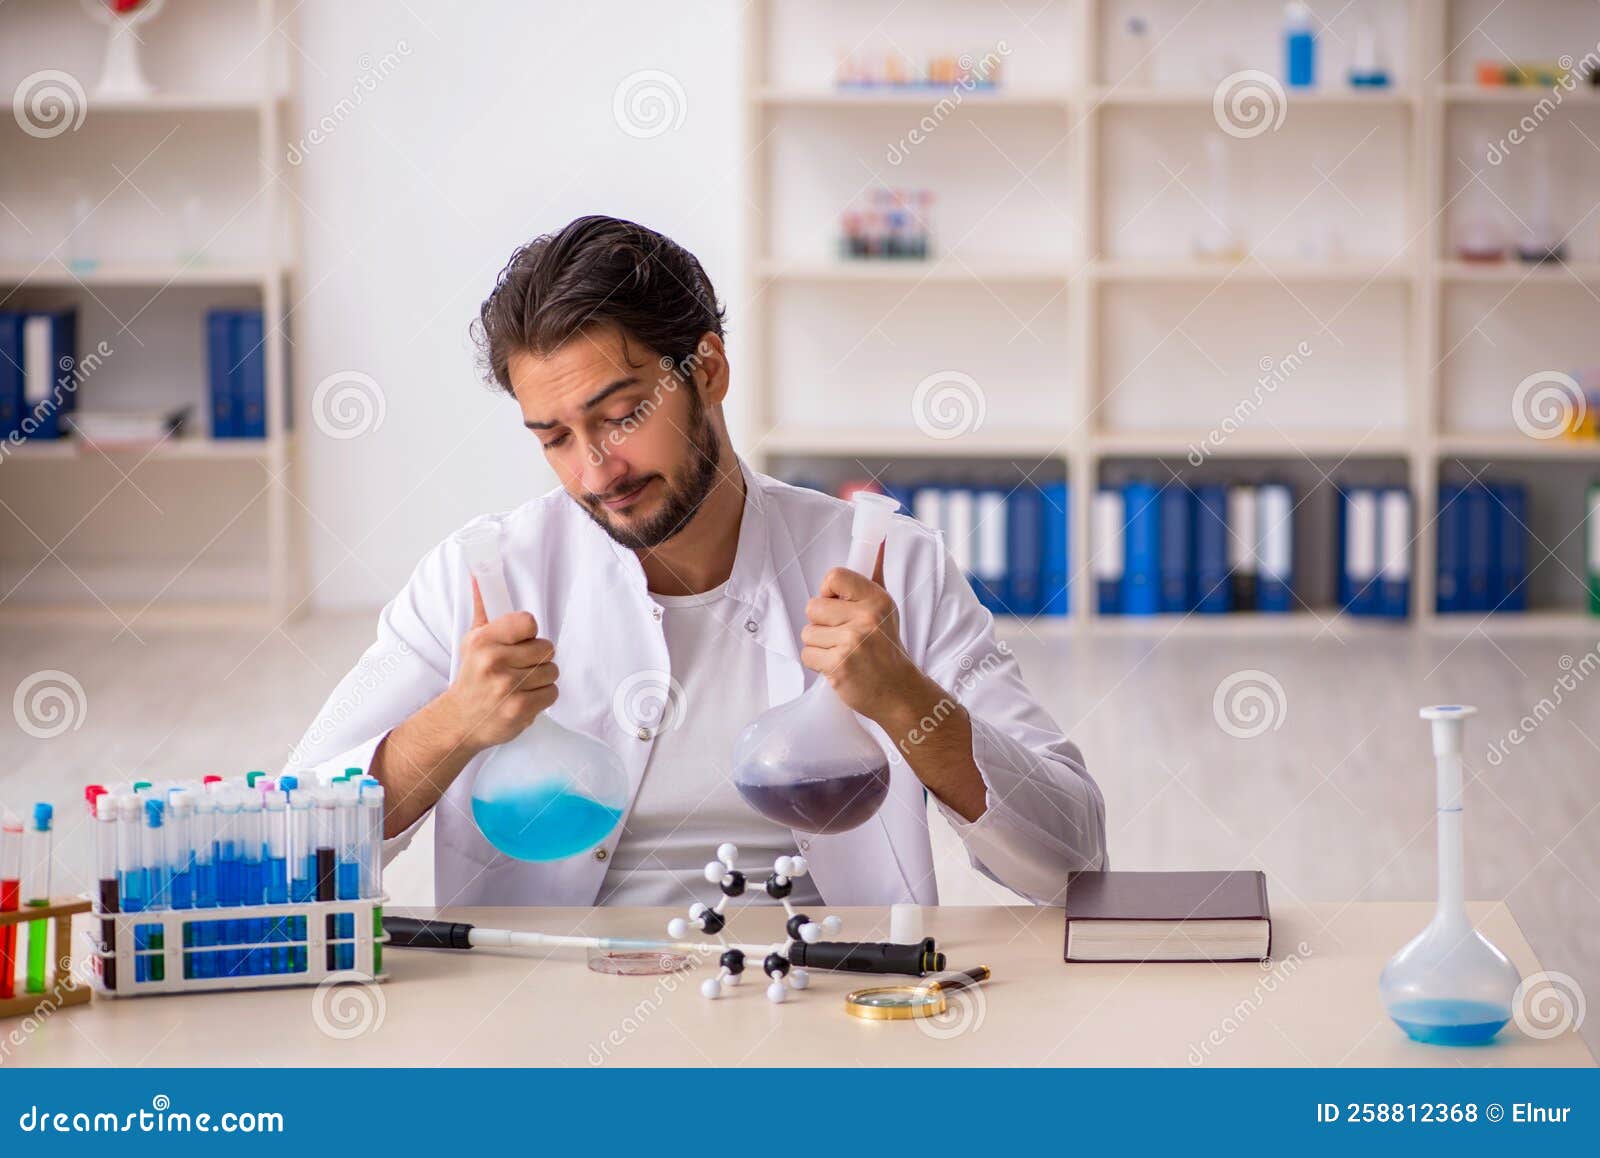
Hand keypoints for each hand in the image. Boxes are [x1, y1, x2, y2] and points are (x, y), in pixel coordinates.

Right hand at [437, 576, 559, 752]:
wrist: (460, 720)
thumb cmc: (473, 676)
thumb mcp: (472, 640)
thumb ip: (483, 608)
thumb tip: (479, 574)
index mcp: (484, 640)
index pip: (529, 622)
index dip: (529, 634)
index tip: (519, 643)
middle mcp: (494, 661)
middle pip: (547, 648)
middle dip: (538, 659)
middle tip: (520, 668)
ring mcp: (506, 687)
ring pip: (552, 672)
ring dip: (542, 680)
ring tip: (521, 685)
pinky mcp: (519, 709)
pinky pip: (552, 693)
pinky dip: (543, 698)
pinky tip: (524, 699)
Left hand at [800, 543, 923, 720]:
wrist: (898, 691)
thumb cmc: (886, 648)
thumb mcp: (885, 608)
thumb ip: (875, 574)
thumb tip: (880, 538)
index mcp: (877, 599)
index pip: (833, 576)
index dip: (828, 593)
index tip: (839, 607)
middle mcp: (866, 618)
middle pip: (813, 607)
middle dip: (821, 623)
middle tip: (842, 636)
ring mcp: (852, 642)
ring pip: (808, 633)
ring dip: (819, 646)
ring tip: (842, 653)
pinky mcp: (839, 666)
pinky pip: (808, 655)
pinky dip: (818, 664)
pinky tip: (838, 666)